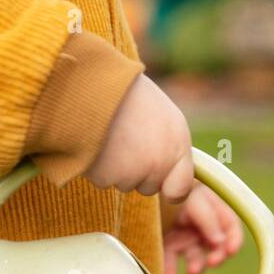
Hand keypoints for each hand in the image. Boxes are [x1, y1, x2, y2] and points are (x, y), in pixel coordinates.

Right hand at [85, 75, 193, 202]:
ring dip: (116, 169)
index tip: (164, 186)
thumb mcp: (161, 114)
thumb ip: (168, 144)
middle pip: (149, 187)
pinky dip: (99, 167)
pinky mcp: (109, 178)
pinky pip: (104, 181)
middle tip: (126, 142)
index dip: (171, 188)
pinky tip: (97, 143)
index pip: (181, 187)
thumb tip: (167, 168)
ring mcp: (134, 173)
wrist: (92, 85)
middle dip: (138, 172)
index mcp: (178, 144)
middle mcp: (160, 162)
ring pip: (125, 184)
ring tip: (110, 136)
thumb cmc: (126, 93)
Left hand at [162, 181, 243, 273]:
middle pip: (215, 244)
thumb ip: (207, 218)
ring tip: (192, 271)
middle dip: (217, 255)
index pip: (230, 225)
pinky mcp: (164, 242)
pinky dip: (171, 269)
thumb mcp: (191, 197)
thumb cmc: (166, 184)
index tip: (230, 251)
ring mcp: (181, 233)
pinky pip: (171, 260)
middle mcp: (198, 221)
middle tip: (212, 263)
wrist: (137, 182)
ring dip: (197, 265)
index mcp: (209, 206)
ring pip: (195, 256)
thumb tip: (220, 242)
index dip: (233, 239)